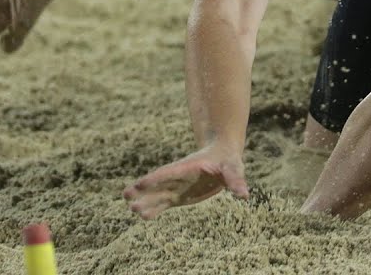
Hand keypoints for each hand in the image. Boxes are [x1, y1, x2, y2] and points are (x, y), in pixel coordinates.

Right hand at [123, 143, 248, 219]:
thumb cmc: (228, 160)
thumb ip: (236, 180)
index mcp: (190, 167)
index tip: (141, 182)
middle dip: (145, 190)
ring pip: (159, 195)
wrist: (222, 155)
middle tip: (126, 196)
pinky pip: (165, 203)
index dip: (157, 177)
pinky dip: (155, 208)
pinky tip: (143, 215)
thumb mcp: (234, 167)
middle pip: (160, 184)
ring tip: (132, 209)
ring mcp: (178, 186)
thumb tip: (243, 195)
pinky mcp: (180, 195)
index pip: (172, 172)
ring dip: (147, 201)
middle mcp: (179, 177)